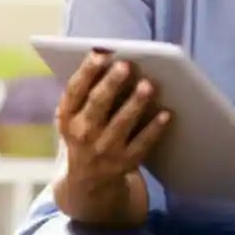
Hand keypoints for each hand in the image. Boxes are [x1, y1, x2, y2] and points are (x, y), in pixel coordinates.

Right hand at [56, 52, 169, 188]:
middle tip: (126, 65)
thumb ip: (86, 91)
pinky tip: (166, 114)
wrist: (88, 180)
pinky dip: (154, 129)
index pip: (74, 90)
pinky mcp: (125, 162)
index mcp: (68, 117)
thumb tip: (108, 57)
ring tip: (148, 85)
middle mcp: (82, 133)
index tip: (100, 54)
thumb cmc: (86, 133)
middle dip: (111, 84)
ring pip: (121, 124)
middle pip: (97, 104)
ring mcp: (104, 149)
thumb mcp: (75, 116)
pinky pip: (142, 143)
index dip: (86, 71)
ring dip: (135, 103)